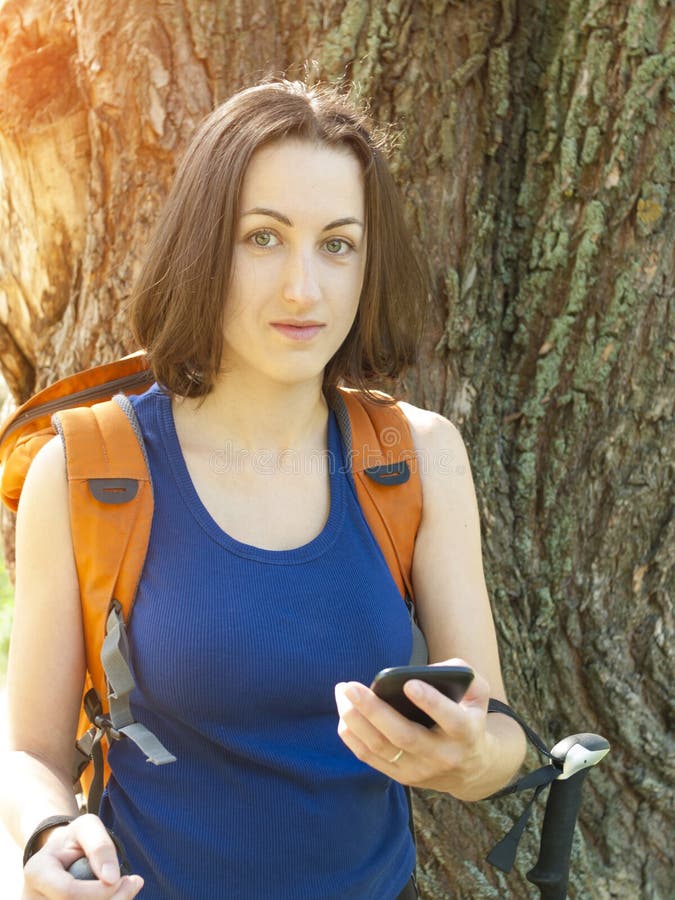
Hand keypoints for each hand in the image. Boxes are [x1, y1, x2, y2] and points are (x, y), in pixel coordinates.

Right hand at [22, 814, 143, 898]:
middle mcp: (33, 898)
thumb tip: (112, 878)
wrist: (59, 856)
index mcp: (37, 872)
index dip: (99, 891)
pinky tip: (116, 896)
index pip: (68, 892)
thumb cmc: (74, 838)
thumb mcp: (87, 827)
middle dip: (111, 899)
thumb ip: (100, 846)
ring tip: (127, 888)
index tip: (121, 879)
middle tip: (133, 883)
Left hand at [335, 658, 494, 798]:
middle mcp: (442, 755)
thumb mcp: (477, 693)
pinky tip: (344, 714)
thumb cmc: (468, 716)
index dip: (431, 702)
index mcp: (465, 732)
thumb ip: (461, 674)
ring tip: (342, 693)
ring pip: (381, 747)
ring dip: (356, 720)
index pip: (450, 719)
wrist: (470, 767)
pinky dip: (353, 736)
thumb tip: (425, 671)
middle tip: (351, 687)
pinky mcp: (401, 776)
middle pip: (404, 736)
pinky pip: (370, 758)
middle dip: (374, 710)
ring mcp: (420, 770)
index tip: (409, 683)